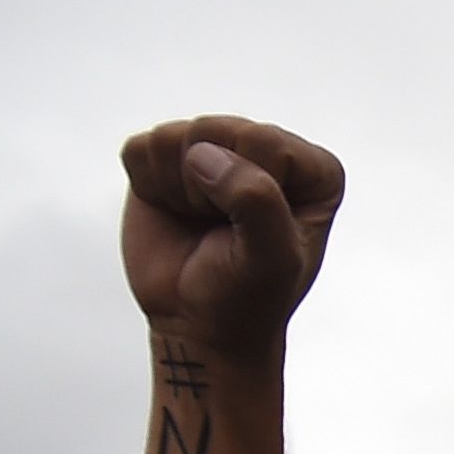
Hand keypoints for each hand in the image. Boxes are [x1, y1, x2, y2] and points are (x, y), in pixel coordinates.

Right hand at [117, 117, 342, 351]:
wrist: (200, 324)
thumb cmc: (248, 296)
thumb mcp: (271, 259)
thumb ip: (257, 202)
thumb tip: (205, 155)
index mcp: (312, 170)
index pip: (264, 140)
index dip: (246, 190)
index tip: (252, 232)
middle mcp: (267, 151)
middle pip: (214, 130)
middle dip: (206, 188)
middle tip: (221, 229)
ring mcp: (215, 149)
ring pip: (173, 136)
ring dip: (177, 189)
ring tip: (200, 221)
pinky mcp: (167, 157)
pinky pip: (140, 148)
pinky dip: (148, 185)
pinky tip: (173, 211)